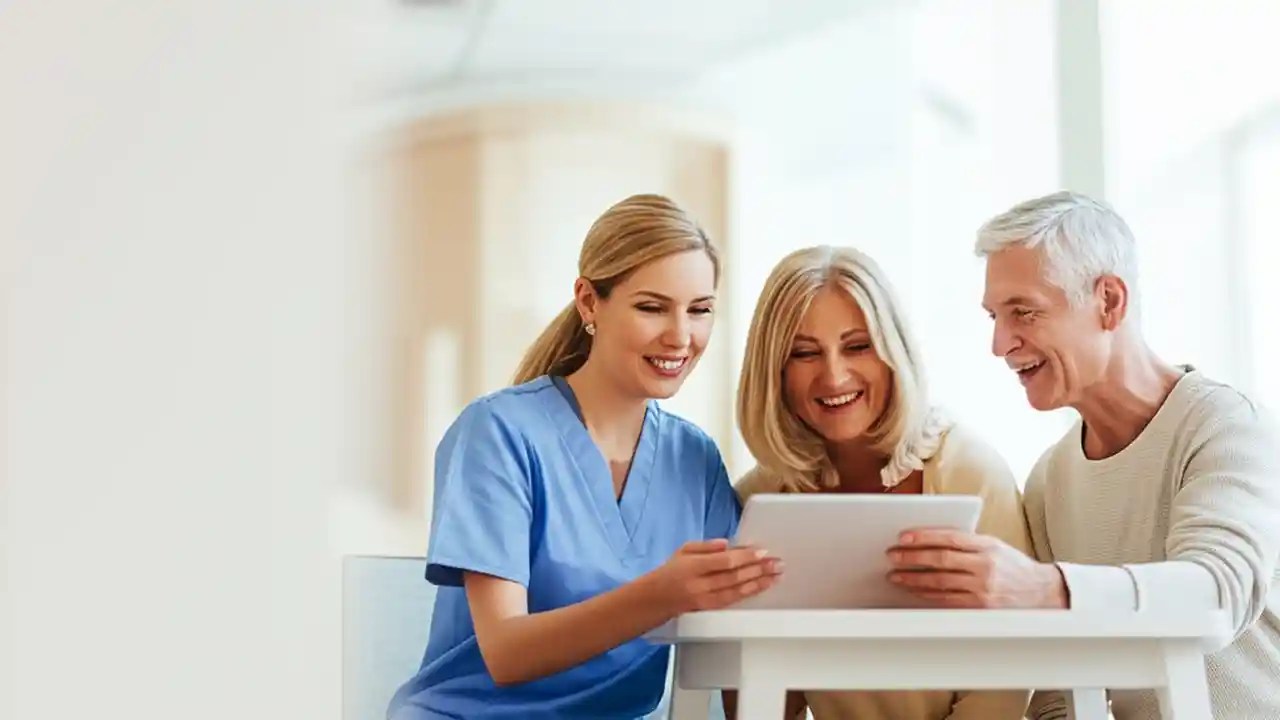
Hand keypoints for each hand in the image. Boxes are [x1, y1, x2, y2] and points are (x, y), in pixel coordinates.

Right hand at [647, 539, 782, 614]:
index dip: (744, 557)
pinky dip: (750, 593)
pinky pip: (734, 600)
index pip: (723, 561)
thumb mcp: (684, 549)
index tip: (762, 551)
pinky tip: (762, 586)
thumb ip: (706, 545)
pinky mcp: (711, 609)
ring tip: (776, 575)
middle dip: (758, 569)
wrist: (657, 598)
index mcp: (693, 566)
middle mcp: (700, 584)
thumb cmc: (672, 570)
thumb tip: (728, 544)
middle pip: (734, 576)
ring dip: (759, 582)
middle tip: (777, 563)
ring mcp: (706, 599)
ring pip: (737, 590)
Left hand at [886, 529, 1067, 608]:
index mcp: (988, 546)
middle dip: (912, 558)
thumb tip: (928, 540)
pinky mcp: (980, 608)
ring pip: (940, 582)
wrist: (1041, 592)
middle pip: (940, 560)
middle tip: (892, 556)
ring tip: (896, 575)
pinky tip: (914, 590)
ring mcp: (983, 589)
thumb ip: (966, 543)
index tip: (903, 537)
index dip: (923, 537)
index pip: (949, 538)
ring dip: (913, 579)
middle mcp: (985, 567)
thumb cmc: (1013, 566)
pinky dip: (926, 595)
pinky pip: (946, 600)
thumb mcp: (994, 545)